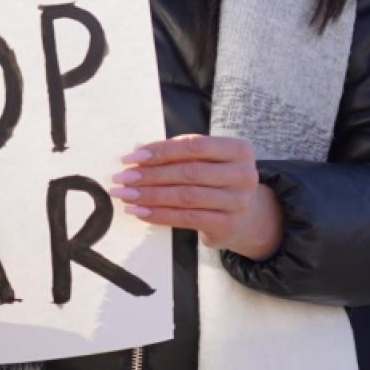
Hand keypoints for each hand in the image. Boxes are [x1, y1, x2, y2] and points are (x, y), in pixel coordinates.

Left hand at [113, 136, 282, 260]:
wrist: (247, 217)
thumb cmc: (218, 181)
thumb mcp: (208, 162)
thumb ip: (180, 154)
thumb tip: (137, 153)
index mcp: (239, 150)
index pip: (195, 145)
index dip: (161, 150)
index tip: (132, 157)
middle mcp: (244, 174)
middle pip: (189, 172)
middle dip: (150, 174)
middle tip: (122, 177)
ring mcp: (238, 202)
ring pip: (186, 196)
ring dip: (150, 196)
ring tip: (125, 195)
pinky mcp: (227, 225)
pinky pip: (187, 218)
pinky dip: (159, 215)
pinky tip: (139, 211)